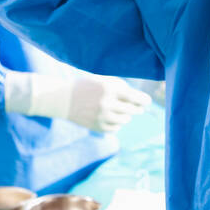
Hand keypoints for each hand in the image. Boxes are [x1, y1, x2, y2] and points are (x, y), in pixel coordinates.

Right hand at [4, 72, 150, 133]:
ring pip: (125, 120)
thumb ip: (119, 87)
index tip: (148, 101)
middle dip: (137, 109)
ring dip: (126, 116)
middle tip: (139, 108)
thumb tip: (139, 99)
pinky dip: (116, 124)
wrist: (62, 99)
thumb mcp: (101, 80)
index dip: (143, 100)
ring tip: (123, 112)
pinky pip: (115, 128)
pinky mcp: (97, 127)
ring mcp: (101, 117)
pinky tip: (113, 119)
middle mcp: (106, 103)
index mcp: (108, 88)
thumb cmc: (85, 86)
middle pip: (132, 110)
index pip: (133, 96)